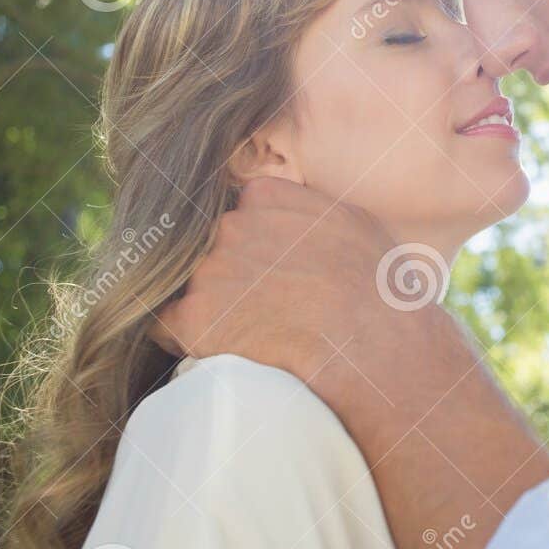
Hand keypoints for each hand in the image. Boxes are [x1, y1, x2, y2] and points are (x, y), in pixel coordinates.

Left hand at [156, 175, 548, 548]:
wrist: (377, 348)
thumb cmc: (381, 296)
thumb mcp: (355, 227)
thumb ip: (311, 214)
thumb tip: (296, 220)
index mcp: (271, 196)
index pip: (240, 211)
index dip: (255, 245)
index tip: (274, 272)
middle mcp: (233, 224)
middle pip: (212, 247)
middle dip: (230, 275)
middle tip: (267, 310)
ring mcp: (210, 269)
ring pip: (192, 286)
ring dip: (214, 309)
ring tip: (258, 337)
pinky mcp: (195, 316)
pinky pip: (167, 324)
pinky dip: (188, 340)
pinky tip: (228, 352)